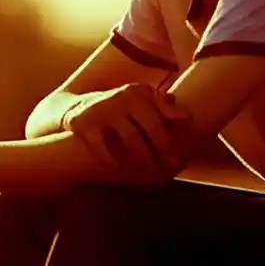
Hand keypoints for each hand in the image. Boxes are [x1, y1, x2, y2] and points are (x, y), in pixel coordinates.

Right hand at [63, 84, 192, 174]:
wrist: (77, 108)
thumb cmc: (118, 108)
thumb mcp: (139, 101)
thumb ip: (162, 107)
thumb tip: (187, 116)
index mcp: (137, 92)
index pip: (160, 117)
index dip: (171, 138)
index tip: (179, 158)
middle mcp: (121, 98)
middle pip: (151, 127)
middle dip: (162, 150)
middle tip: (171, 168)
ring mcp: (103, 110)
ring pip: (131, 139)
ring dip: (144, 158)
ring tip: (151, 173)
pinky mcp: (85, 124)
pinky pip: (103, 147)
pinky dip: (113, 159)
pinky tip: (120, 169)